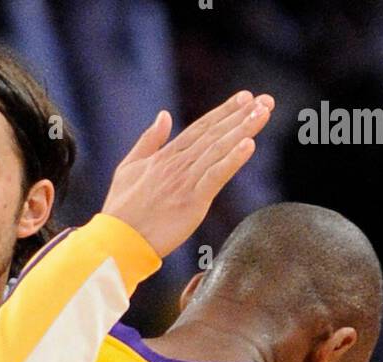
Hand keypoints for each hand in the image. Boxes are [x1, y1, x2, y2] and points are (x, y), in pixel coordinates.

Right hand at [102, 91, 273, 256]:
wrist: (117, 241)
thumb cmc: (120, 211)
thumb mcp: (129, 167)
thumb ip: (149, 141)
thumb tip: (164, 115)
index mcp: (165, 157)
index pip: (200, 128)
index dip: (224, 112)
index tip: (245, 98)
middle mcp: (178, 164)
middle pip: (215, 134)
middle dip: (241, 115)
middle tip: (265, 99)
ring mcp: (186, 181)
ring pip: (219, 150)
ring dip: (243, 130)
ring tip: (263, 112)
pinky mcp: (192, 202)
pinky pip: (216, 176)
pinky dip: (232, 160)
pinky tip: (249, 145)